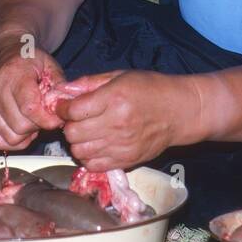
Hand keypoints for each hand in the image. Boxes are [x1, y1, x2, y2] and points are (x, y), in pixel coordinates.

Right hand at [0, 47, 66, 152]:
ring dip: (26, 135)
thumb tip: (67, 107)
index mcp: (15, 73)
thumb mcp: (50, 66)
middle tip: (45, 117)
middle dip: (38, 126)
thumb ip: (60, 86)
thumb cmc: (30, 61)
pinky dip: (13, 141)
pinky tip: (21, 129)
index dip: (47, 120)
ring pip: (10, 137)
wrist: (4, 53)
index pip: (30, 108)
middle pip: (20, 126)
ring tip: (32, 121)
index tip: (57, 119)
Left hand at [58, 69, 200, 170]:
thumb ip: (89, 83)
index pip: (73, 111)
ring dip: (77, 143)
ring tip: (86, 133)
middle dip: (68, 126)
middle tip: (76, 120)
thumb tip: (61, 90)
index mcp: (114, 98)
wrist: (181, 111)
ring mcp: (122, 145)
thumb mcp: (120, 76)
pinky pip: (94, 165)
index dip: (62, 109)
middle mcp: (116, 123)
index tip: (64, 107)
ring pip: (79, 152)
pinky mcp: (127, 160)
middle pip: (72, 133)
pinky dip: (88, 157)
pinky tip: (96, 146)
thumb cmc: (151, 89)